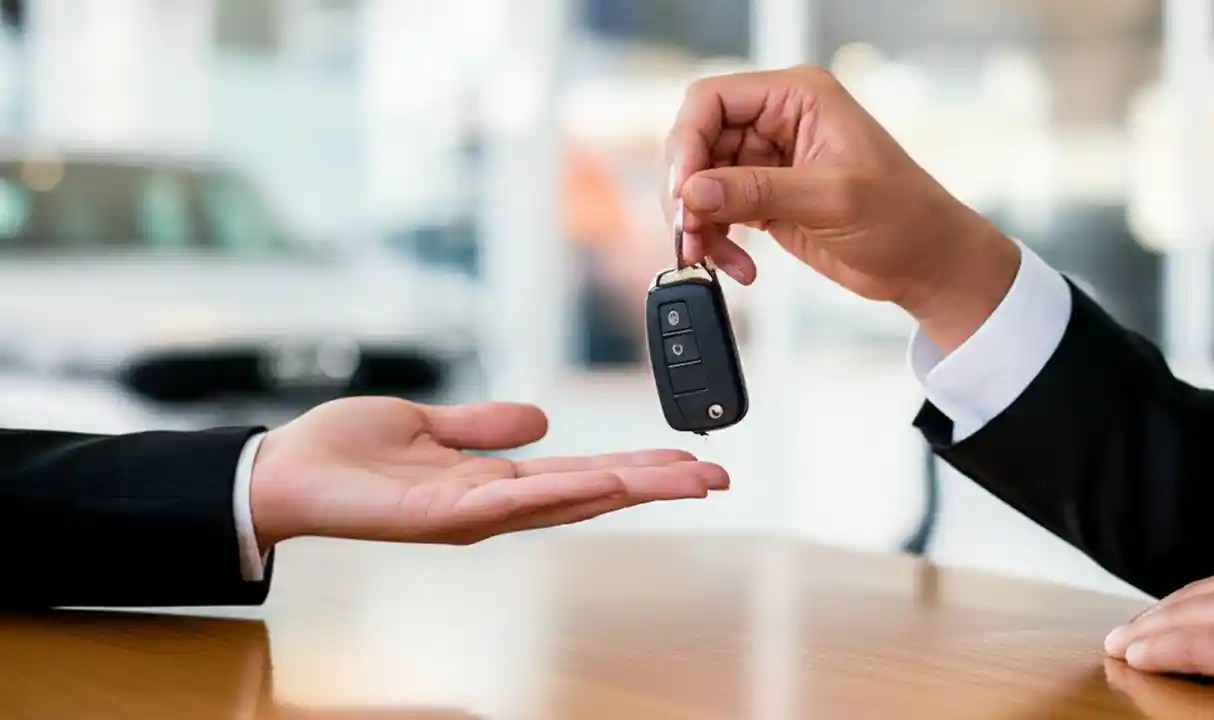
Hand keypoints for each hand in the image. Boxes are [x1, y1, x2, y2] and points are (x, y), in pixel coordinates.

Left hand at [249, 397, 727, 548]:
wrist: (282, 472)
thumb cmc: (345, 452)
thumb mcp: (427, 422)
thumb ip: (482, 424)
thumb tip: (540, 419)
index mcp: (492, 483)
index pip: (580, 473)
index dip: (636, 467)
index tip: (687, 460)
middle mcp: (491, 505)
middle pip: (589, 493)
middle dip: (654, 486)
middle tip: (718, 476)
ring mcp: (469, 515)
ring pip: (564, 502)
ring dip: (628, 490)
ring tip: (682, 478)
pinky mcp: (438, 515)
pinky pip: (509, 505)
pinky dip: (561, 494)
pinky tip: (604, 481)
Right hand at [665, 65, 1020, 351]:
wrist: (927, 263)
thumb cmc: (904, 217)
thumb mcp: (830, 199)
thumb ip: (757, 191)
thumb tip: (694, 190)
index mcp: (798, 97)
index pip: (713, 100)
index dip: (687, 142)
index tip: (684, 190)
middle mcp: (779, 121)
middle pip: (698, 142)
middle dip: (687, 191)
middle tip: (690, 232)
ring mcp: (769, 161)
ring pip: (702, 183)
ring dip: (697, 222)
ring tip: (708, 256)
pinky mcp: (766, 199)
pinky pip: (718, 212)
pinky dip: (716, 240)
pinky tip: (735, 264)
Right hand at [1103, 553, 1213, 690]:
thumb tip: (1198, 665)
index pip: (1196, 646)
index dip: (1158, 651)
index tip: (1130, 657)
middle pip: (1189, 613)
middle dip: (1146, 628)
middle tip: (1115, 641)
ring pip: (1201, 590)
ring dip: (1163, 607)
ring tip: (1139, 621)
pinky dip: (1195, 589)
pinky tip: (1188, 597)